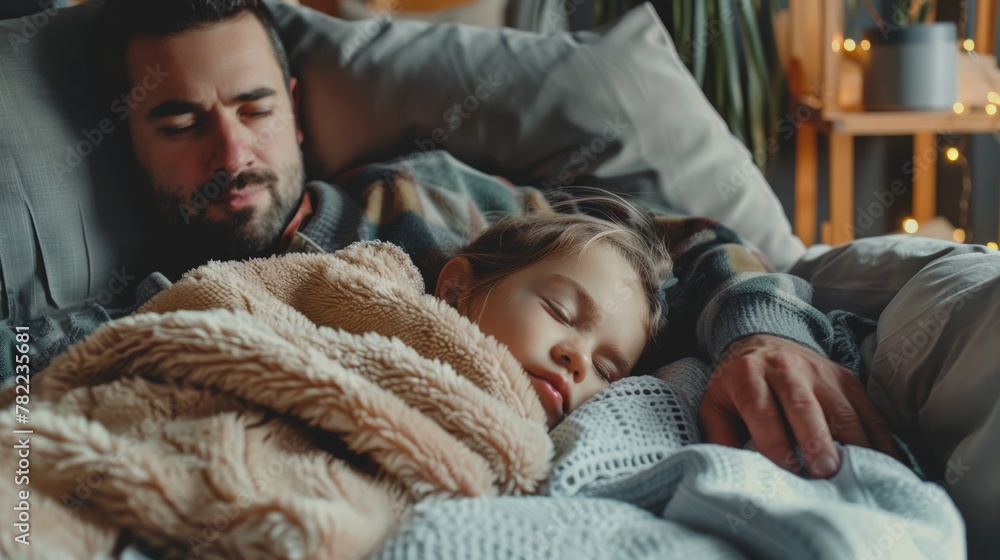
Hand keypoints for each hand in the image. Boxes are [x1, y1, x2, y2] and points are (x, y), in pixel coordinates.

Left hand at [699, 334, 899, 477]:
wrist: (763, 340)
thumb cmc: (738, 384)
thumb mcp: (714, 403)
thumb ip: (719, 436)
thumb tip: (732, 470)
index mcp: (748, 374)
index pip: (762, 410)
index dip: (774, 442)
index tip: (787, 471)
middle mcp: (786, 368)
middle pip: (804, 406)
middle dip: (816, 442)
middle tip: (825, 473)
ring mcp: (821, 372)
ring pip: (842, 410)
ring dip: (853, 445)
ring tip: (858, 476)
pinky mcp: (847, 379)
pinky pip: (868, 411)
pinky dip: (880, 441)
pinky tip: (885, 465)